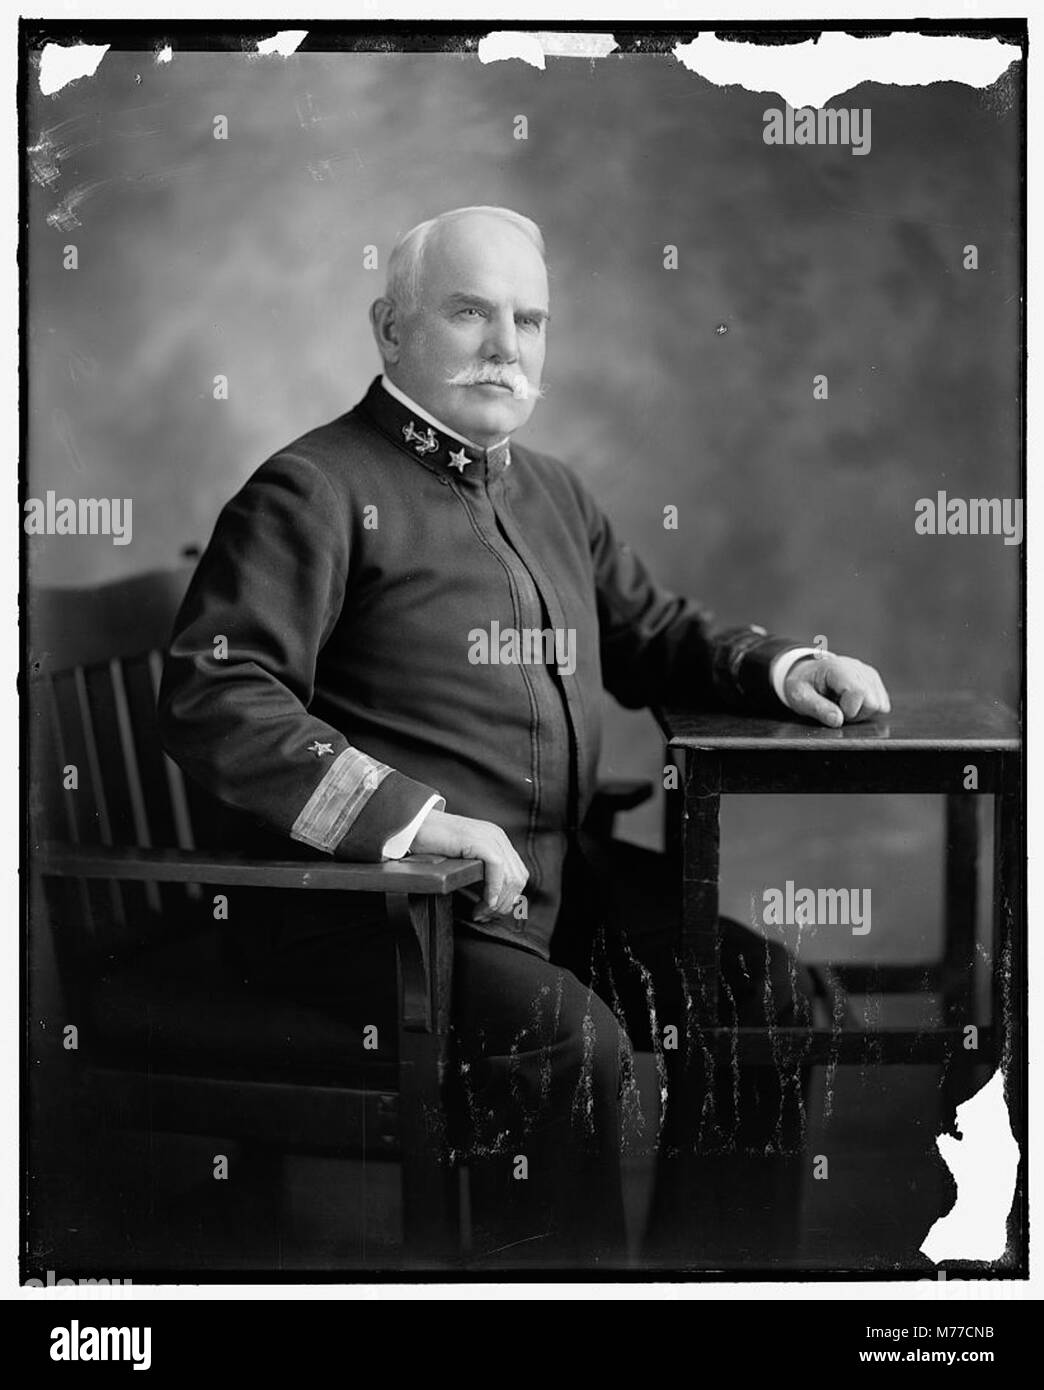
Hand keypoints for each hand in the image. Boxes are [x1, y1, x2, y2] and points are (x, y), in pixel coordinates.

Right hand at [409, 809, 528, 919]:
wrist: (414, 825)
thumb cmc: (431, 843)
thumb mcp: (463, 857)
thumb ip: (480, 870)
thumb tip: (490, 899)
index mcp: (497, 840)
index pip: (518, 874)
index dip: (508, 898)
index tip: (489, 912)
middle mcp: (497, 836)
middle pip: (518, 878)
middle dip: (504, 903)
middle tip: (484, 916)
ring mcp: (490, 837)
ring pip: (511, 876)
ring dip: (498, 901)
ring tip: (481, 913)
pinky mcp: (479, 840)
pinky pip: (497, 869)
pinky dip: (493, 890)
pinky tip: (484, 902)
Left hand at [783, 653, 890, 727]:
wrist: (807, 674)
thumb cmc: (802, 685)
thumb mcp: (800, 697)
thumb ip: (817, 708)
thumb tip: (838, 720)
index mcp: (838, 668)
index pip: (859, 693)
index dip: (847, 711)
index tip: (832, 710)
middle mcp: (858, 667)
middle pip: (873, 702)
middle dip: (855, 714)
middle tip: (837, 709)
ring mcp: (868, 674)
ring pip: (880, 705)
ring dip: (861, 712)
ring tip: (842, 705)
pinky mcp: (874, 681)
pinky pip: (882, 704)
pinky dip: (867, 709)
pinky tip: (851, 703)